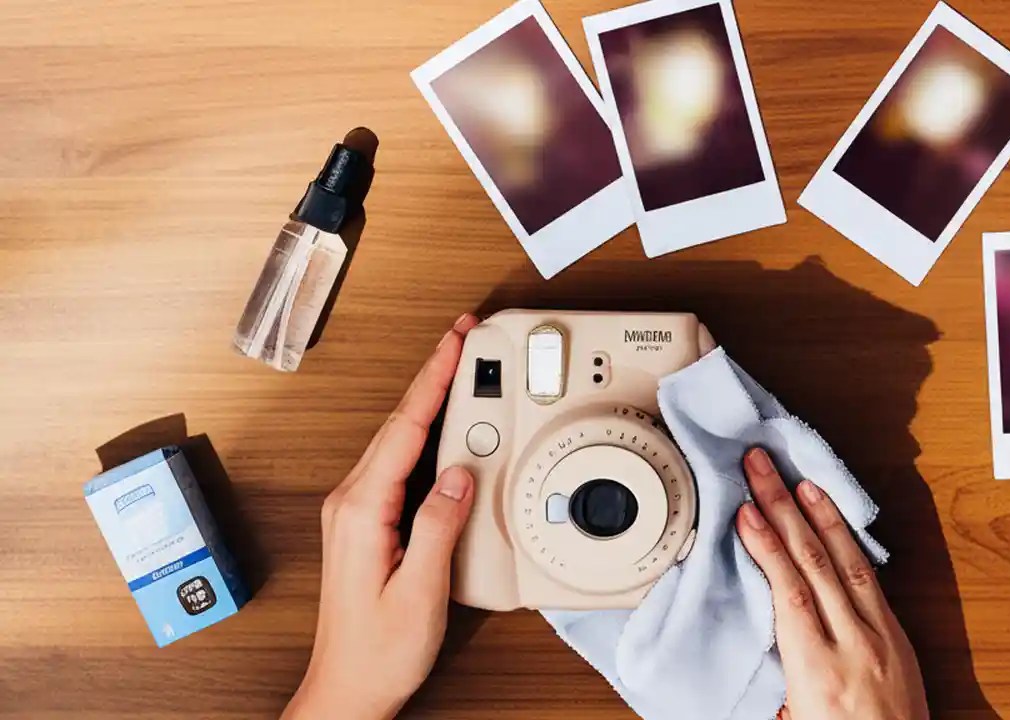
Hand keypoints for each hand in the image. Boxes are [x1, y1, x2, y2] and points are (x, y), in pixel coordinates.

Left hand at [283, 314, 479, 719]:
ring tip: (459, 370)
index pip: (404, 428)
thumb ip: (440, 525)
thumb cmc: (379, 651)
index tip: (455, 342)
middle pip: (399, 422)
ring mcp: (354, 511)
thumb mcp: (421, 591)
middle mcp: (351, 502)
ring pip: (398, 439)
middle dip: (433, 375)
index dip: (434, 379)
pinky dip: (422, 434)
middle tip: (464, 338)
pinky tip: (440, 428)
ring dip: (428, 401)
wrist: (348, 689)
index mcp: (361, 510)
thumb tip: (459, 474)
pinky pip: (396, 463)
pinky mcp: (364, 522)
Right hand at [736, 448, 927, 719]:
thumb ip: (780, 676)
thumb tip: (768, 641)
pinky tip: (838, 527)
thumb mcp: (794, 717)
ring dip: (823, 517)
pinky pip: (874, 582)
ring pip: (850, 564)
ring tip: (802, 482)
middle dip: (785, 509)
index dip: (767, 546)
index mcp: (820, 672)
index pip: (790, 593)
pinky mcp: (901, 641)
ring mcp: (884, 640)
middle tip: (763, 469)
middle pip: (816, 564)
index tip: (747, 512)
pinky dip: (852, 548)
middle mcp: (856, 647)